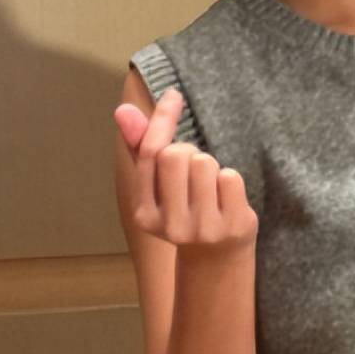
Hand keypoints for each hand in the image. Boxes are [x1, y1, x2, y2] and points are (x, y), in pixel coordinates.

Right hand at [113, 88, 258, 252]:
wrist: (218, 257)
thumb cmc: (185, 210)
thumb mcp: (159, 186)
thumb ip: (141, 148)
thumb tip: (123, 110)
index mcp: (143, 213)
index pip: (150, 154)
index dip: (162, 119)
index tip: (173, 96)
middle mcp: (169, 225)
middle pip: (176, 154)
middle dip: (188, 151)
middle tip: (193, 170)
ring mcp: (202, 228)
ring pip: (204, 163)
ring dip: (211, 166)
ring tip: (209, 186)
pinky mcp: (232, 226)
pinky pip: (230, 177)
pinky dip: (231, 180)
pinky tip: (227, 198)